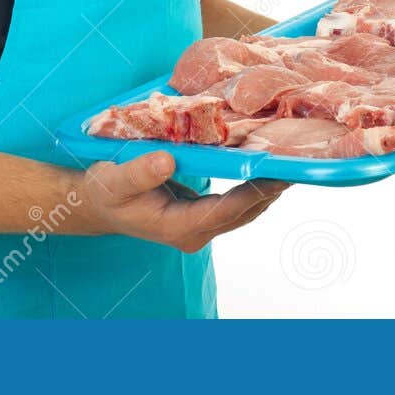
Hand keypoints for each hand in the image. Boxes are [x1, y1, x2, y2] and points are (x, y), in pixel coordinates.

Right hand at [77, 151, 289, 252]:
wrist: (96, 206)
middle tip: (297, 161)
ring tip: (290, 161)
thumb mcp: (114, 180)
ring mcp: (198, 227)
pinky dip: (251, 186)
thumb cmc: (105, 192)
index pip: (227, 210)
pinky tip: (263, 166)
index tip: (279, 173)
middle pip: (244, 213)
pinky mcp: (200, 216)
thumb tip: (167, 161)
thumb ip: (140, 172)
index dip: (255, 192)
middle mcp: (193, 233)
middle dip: (271, 190)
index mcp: (178, 227)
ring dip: (266, 189)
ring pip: (243, 211)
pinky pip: (234, 204)